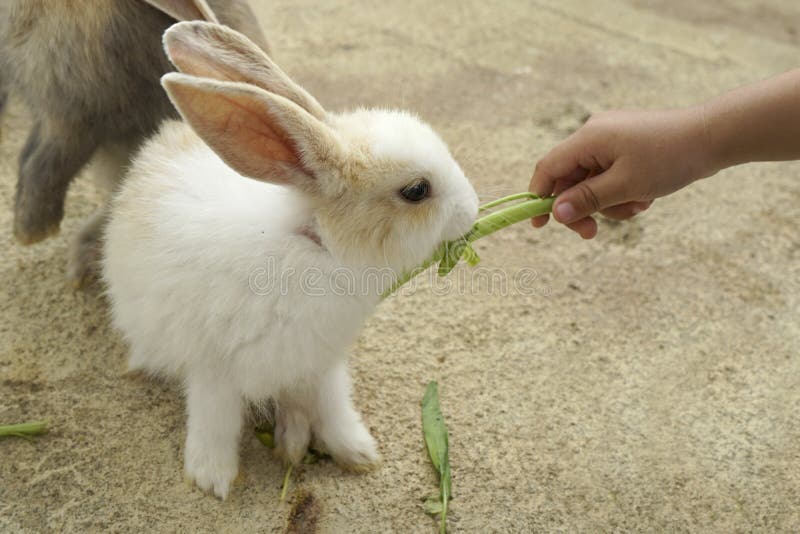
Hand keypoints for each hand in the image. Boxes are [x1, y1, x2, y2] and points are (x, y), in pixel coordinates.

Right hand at [529, 106, 716, 238]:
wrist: (714, 137)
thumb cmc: (669, 158)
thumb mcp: (624, 186)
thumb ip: (587, 200)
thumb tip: (556, 212)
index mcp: (588, 139)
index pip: (548, 168)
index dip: (538, 197)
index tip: (539, 225)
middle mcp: (595, 135)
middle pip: (570, 179)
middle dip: (582, 208)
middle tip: (592, 234)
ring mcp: (612, 140)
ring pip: (592, 182)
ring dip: (609, 203)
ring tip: (637, 207)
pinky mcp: (627, 147)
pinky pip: (611, 176)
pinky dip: (622, 192)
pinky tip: (645, 197)